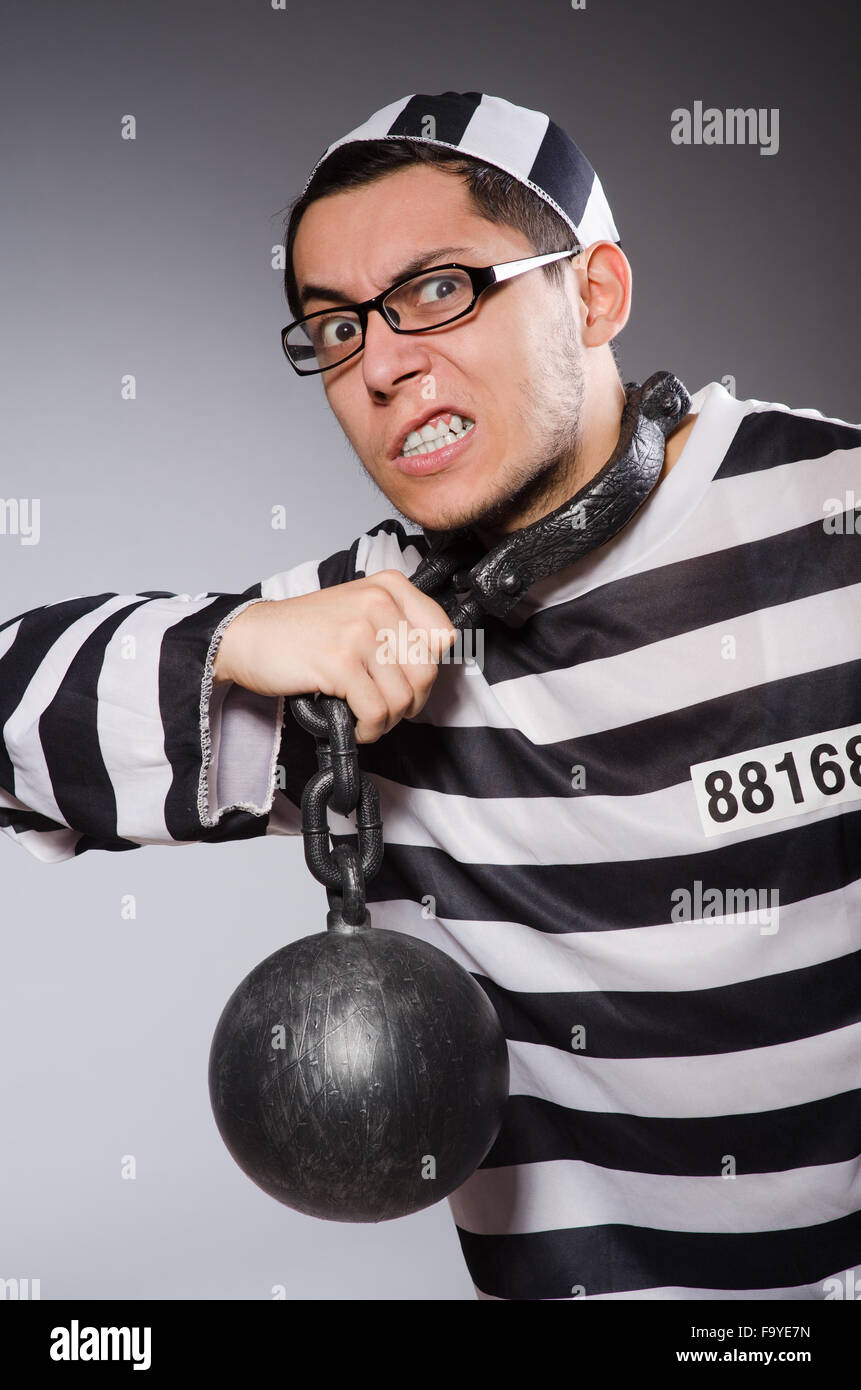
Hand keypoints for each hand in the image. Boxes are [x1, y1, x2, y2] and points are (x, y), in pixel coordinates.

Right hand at [212, 571, 457, 742]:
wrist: (250, 637)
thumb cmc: (302, 630)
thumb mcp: (357, 610)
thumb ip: (396, 626)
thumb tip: (432, 664)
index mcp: (388, 586)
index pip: (443, 634)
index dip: (429, 667)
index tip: (409, 681)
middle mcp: (378, 603)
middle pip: (426, 670)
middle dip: (410, 702)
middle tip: (388, 709)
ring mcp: (359, 632)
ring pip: (402, 696)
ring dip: (387, 720)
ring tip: (367, 718)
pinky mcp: (340, 662)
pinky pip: (375, 711)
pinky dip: (369, 729)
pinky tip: (354, 725)